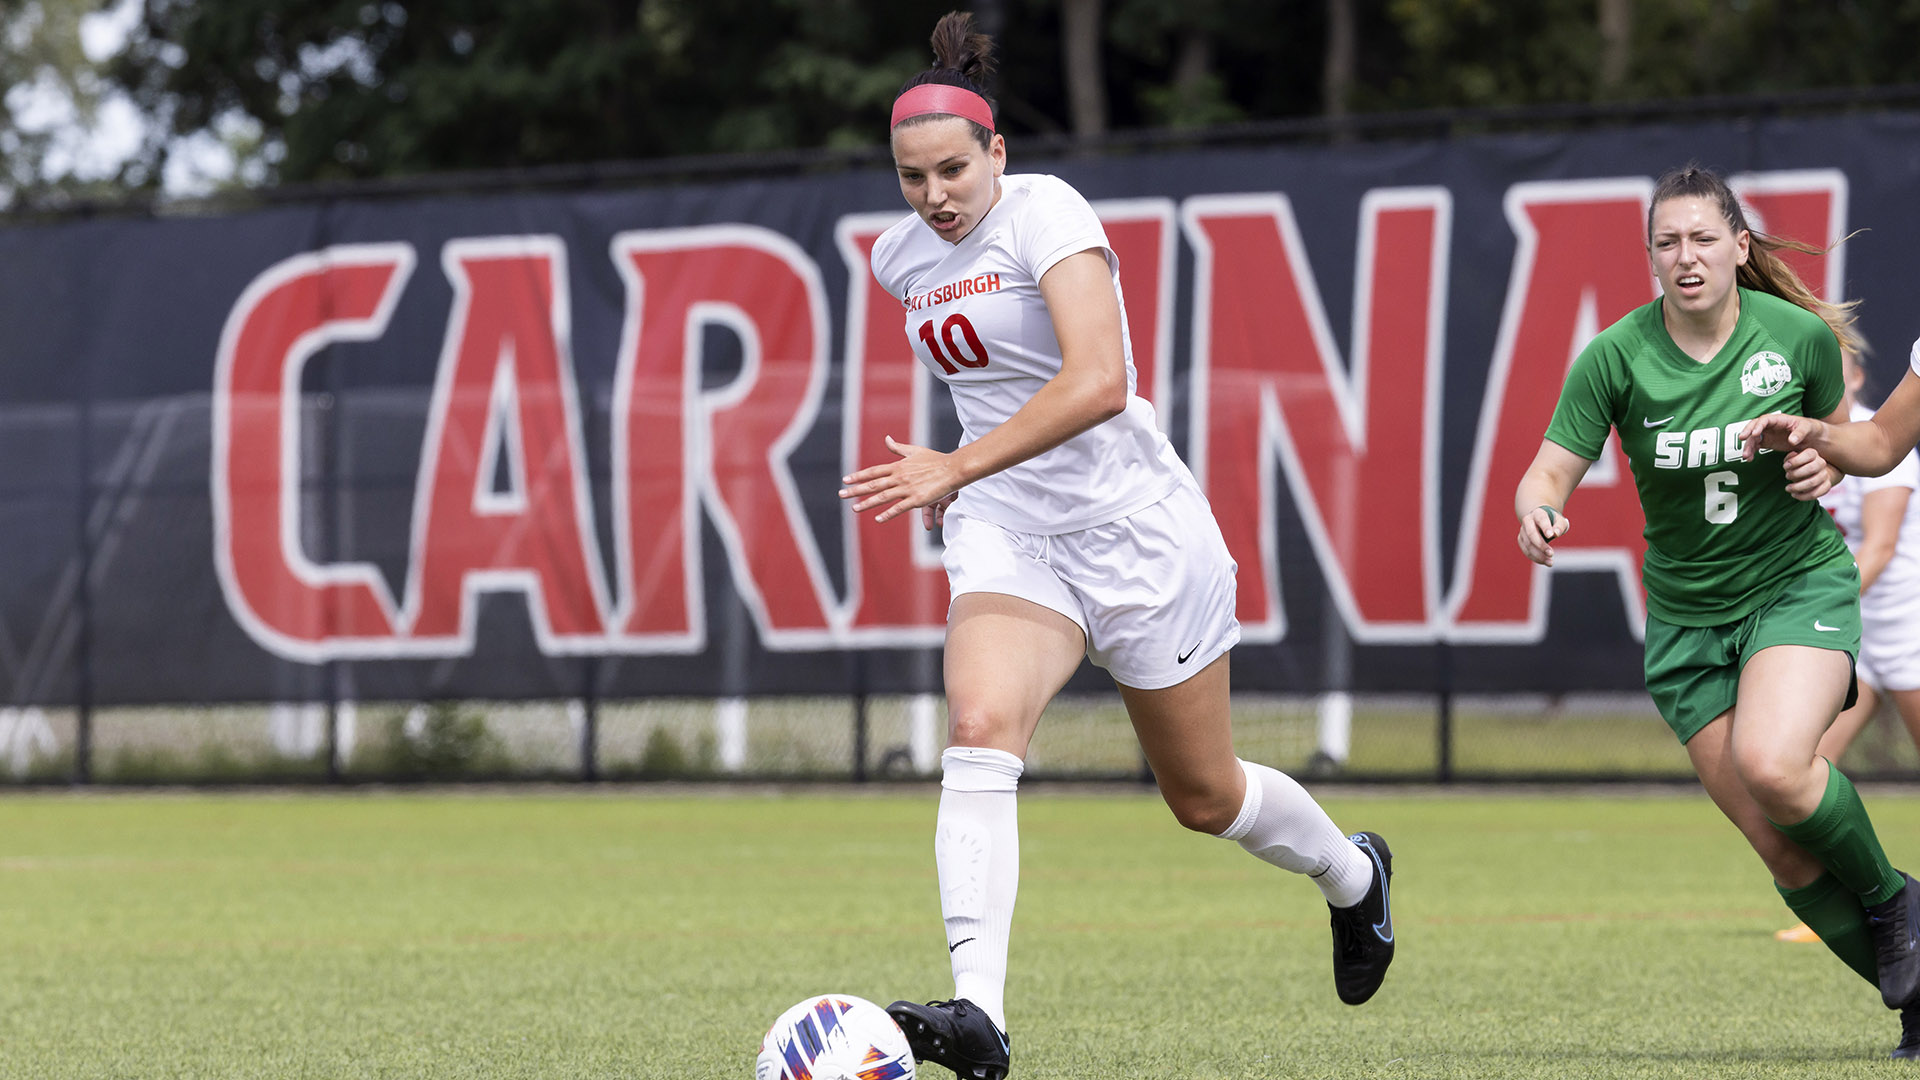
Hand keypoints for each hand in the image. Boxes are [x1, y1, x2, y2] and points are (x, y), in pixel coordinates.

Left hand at [839, 435, 962, 523]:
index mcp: (898, 466)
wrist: (952, 469)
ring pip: (883, 497)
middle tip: (841, 494)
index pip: (873, 471)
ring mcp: (907, 489)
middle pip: (873, 484)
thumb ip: (898, 448)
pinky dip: (888, 513)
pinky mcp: (917, 500)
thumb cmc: (935, 460)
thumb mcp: (915, 451)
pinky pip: (899, 508)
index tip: (845, 480)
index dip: (858, 476)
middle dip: (855, 490)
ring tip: (854, 508)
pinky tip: (878, 518)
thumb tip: (887, 439)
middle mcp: (899, 477)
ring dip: (867, 503)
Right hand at [1517, 505, 1569, 565]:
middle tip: (1551, 554)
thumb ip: (1560, 526)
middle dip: (1541, 545)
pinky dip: (1535, 558)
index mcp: (1538, 513)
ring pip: (1528, 544)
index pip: (1541, 519)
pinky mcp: (1521, 540)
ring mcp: (1522, 530)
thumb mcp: (1560, 521)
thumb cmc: (1553, 521)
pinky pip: (1526, 550)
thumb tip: (1556, 534)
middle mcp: (1527, 521)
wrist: (1541, 521)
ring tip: (1550, 562)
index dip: (1545, 527)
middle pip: (1531, 533)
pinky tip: (1544, 562)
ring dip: (1538, 555)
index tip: (1551, 535)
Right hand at [1740, 411, 1825, 460]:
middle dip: (1747, 432)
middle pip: (1755, 426)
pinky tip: (1749, 458)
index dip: (1758, 425)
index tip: (1755, 433)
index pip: (1765, 419)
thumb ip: (1800, 433)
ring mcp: (1768, 433)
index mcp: (1780, 419)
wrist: (1813, 438)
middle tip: (1742, 439)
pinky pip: (1755, 445)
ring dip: (1748, 446)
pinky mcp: (1767, 442)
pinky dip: (1751, 451)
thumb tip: (1791, 440)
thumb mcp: (1808, 428)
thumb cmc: (1811, 429)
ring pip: (1753, 437)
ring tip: (1746, 456)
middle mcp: (1771, 425)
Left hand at [1782, 447, 1835, 500]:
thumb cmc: (1797, 465)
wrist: (1811, 473)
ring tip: (1788, 488)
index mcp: (1813, 454)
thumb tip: (1793, 455)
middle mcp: (1821, 463)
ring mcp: (1825, 475)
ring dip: (1798, 487)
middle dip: (1796, 473)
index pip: (1809, 454)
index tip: (1785, 466)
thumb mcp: (1792, 459)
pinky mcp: (1826, 486)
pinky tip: (1794, 495)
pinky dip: (1803, 496)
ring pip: (1813, 482)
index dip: (1796, 461)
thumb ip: (1790, 458)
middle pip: (1812, 468)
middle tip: (1787, 476)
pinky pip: (1816, 493)